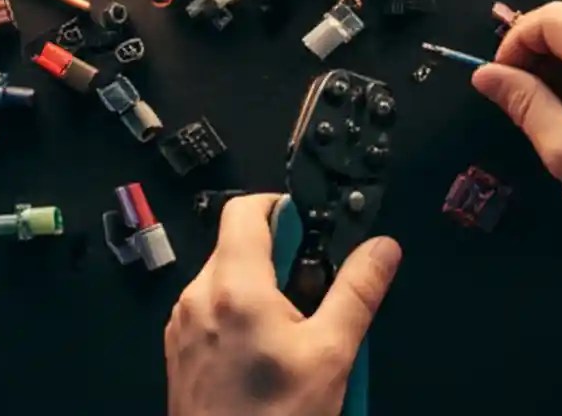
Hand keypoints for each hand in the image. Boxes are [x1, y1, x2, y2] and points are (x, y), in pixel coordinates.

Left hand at [165, 194, 401, 415]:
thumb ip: (357, 291)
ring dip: (263, 289)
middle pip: (238, 245)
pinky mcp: (178, 352)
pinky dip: (241, 316)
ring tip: (297, 331)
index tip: (312, 227)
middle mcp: (196, 297)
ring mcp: (182, 326)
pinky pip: (212, 312)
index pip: (245, 209)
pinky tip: (269, 354)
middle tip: (316, 292)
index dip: (282, 206)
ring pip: (226, 280)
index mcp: (232, 285)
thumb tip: (383, 247)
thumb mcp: (331, 354)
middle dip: (281, 258)